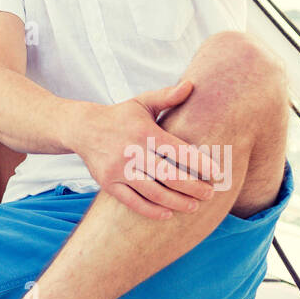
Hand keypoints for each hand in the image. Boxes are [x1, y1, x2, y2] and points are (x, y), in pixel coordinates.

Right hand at [67, 80, 215, 218]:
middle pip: (168, 175)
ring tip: (194, 206)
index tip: (216, 173)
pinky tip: (168, 213)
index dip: (199, 163)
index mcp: (143, 131)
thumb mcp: (142, 103)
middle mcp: (130, 151)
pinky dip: (152, 210)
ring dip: (177, 202)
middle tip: (210, 193)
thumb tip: (191, 85)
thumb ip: (167, 96)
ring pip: (153, 192)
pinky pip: (133, 202)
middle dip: (193, 187)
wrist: (82, 129)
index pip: (177, 150)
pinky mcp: (108, 183)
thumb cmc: (119, 116)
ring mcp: (118, 169)